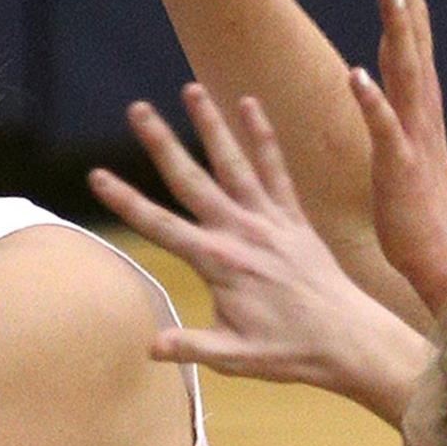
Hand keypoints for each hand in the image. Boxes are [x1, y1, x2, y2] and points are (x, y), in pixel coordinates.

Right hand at [89, 84, 427, 417]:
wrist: (350, 339)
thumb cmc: (289, 352)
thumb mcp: (233, 358)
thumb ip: (190, 347)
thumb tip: (149, 348)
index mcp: (218, 262)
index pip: (159, 225)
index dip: (124, 201)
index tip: (96, 176)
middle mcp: (240, 231)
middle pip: (191, 179)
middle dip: (161, 142)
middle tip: (137, 109)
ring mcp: (269, 220)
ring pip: (233, 162)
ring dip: (211, 124)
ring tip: (190, 88)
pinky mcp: (293, 217)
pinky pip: (276, 168)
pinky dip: (263, 136)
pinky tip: (250, 104)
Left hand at [355, 0, 446, 315]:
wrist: (439, 253)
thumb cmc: (412, 200)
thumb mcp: (398, 135)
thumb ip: (389, 96)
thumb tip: (375, 60)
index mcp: (418, 97)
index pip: (412, 29)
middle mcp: (421, 106)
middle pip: (414, 34)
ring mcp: (412, 133)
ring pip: (406, 72)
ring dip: (397, 30)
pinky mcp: (400, 166)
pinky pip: (385, 128)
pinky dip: (373, 101)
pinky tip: (356, 76)